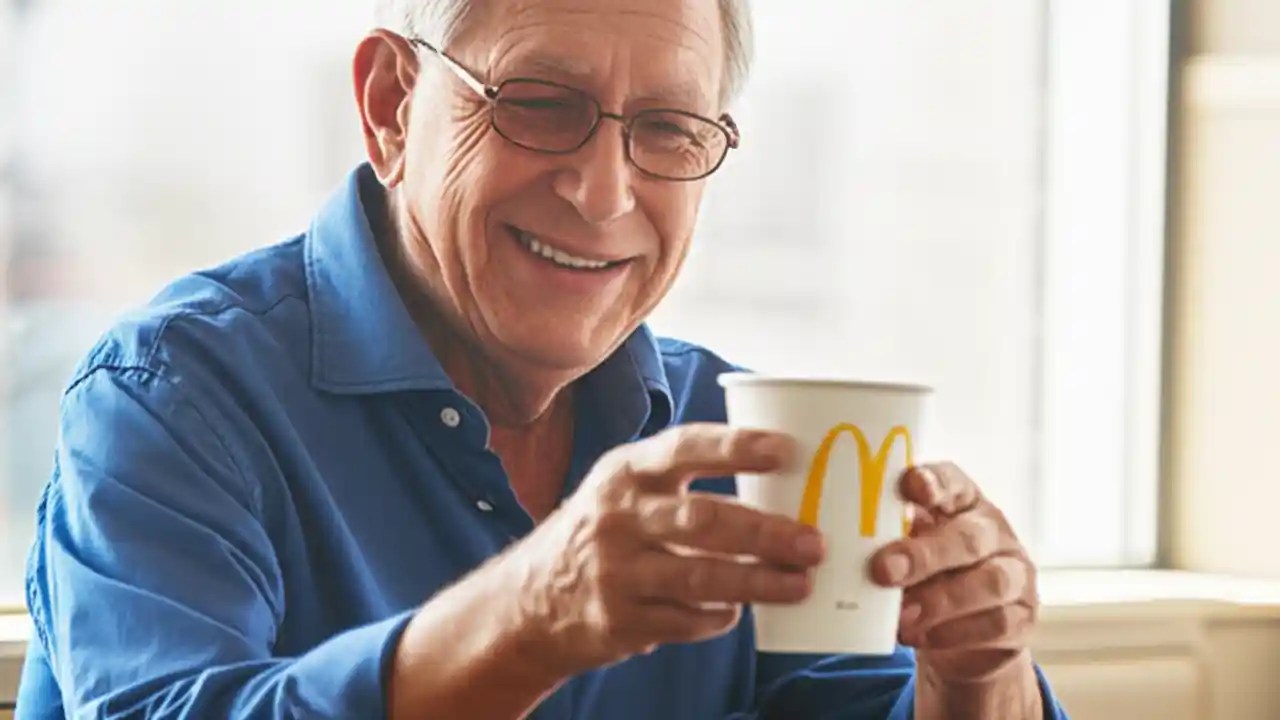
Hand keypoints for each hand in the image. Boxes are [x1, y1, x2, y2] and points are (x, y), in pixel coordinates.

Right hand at [507, 424, 825, 674]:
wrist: (531, 599)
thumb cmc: (602, 531)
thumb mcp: (624, 488)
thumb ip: (683, 480)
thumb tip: (780, 481)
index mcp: (625, 472)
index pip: (684, 448)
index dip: (735, 447)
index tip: (785, 451)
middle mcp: (618, 517)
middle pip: (704, 520)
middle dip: (766, 531)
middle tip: (812, 541)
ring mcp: (617, 572)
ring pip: (701, 576)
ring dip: (759, 582)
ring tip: (801, 583)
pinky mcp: (621, 620)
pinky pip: (687, 620)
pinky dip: (721, 616)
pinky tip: (742, 611)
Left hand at [869, 462, 1039, 682]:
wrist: (961, 633)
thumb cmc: (924, 576)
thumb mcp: (905, 548)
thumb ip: (885, 539)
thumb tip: (839, 543)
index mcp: (963, 503)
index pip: (953, 482)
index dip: (934, 482)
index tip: (909, 486)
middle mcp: (994, 531)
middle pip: (969, 537)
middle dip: (924, 556)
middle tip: (882, 571)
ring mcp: (1016, 573)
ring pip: (991, 582)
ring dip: (941, 601)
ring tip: (902, 618)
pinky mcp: (1023, 617)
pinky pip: (997, 623)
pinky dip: (955, 632)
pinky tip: (924, 637)